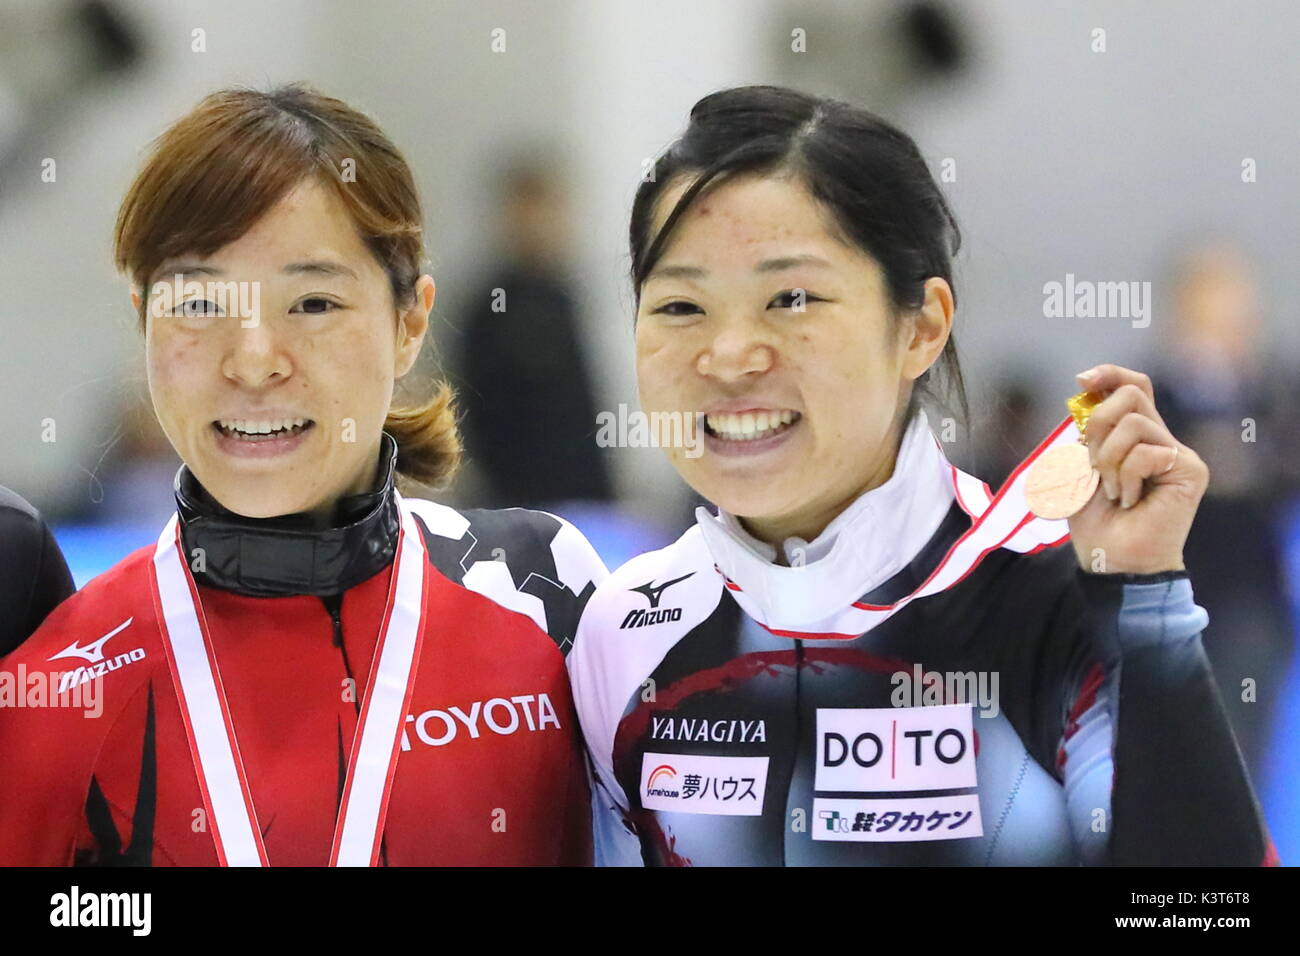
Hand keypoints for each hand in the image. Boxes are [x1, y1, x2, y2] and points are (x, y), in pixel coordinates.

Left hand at [1065, 364, 1208, 574]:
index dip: (1110, 374)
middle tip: (1091, 461)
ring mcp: (1179, 454)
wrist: (1112, 559)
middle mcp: (1161, 440)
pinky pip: (1147, 452)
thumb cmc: (1095, 521)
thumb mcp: (1076, 469)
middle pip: (1132, 394)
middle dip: (1098, 422)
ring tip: (1112, 489)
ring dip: (1109, 457)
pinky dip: (1126, 476)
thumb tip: (1084, 394)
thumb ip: (1084, 434)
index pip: (1134, 387)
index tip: (1081, 381)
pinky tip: (1130, 500)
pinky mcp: (1190, 470)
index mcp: (1136, 436)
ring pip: (1135, 422)